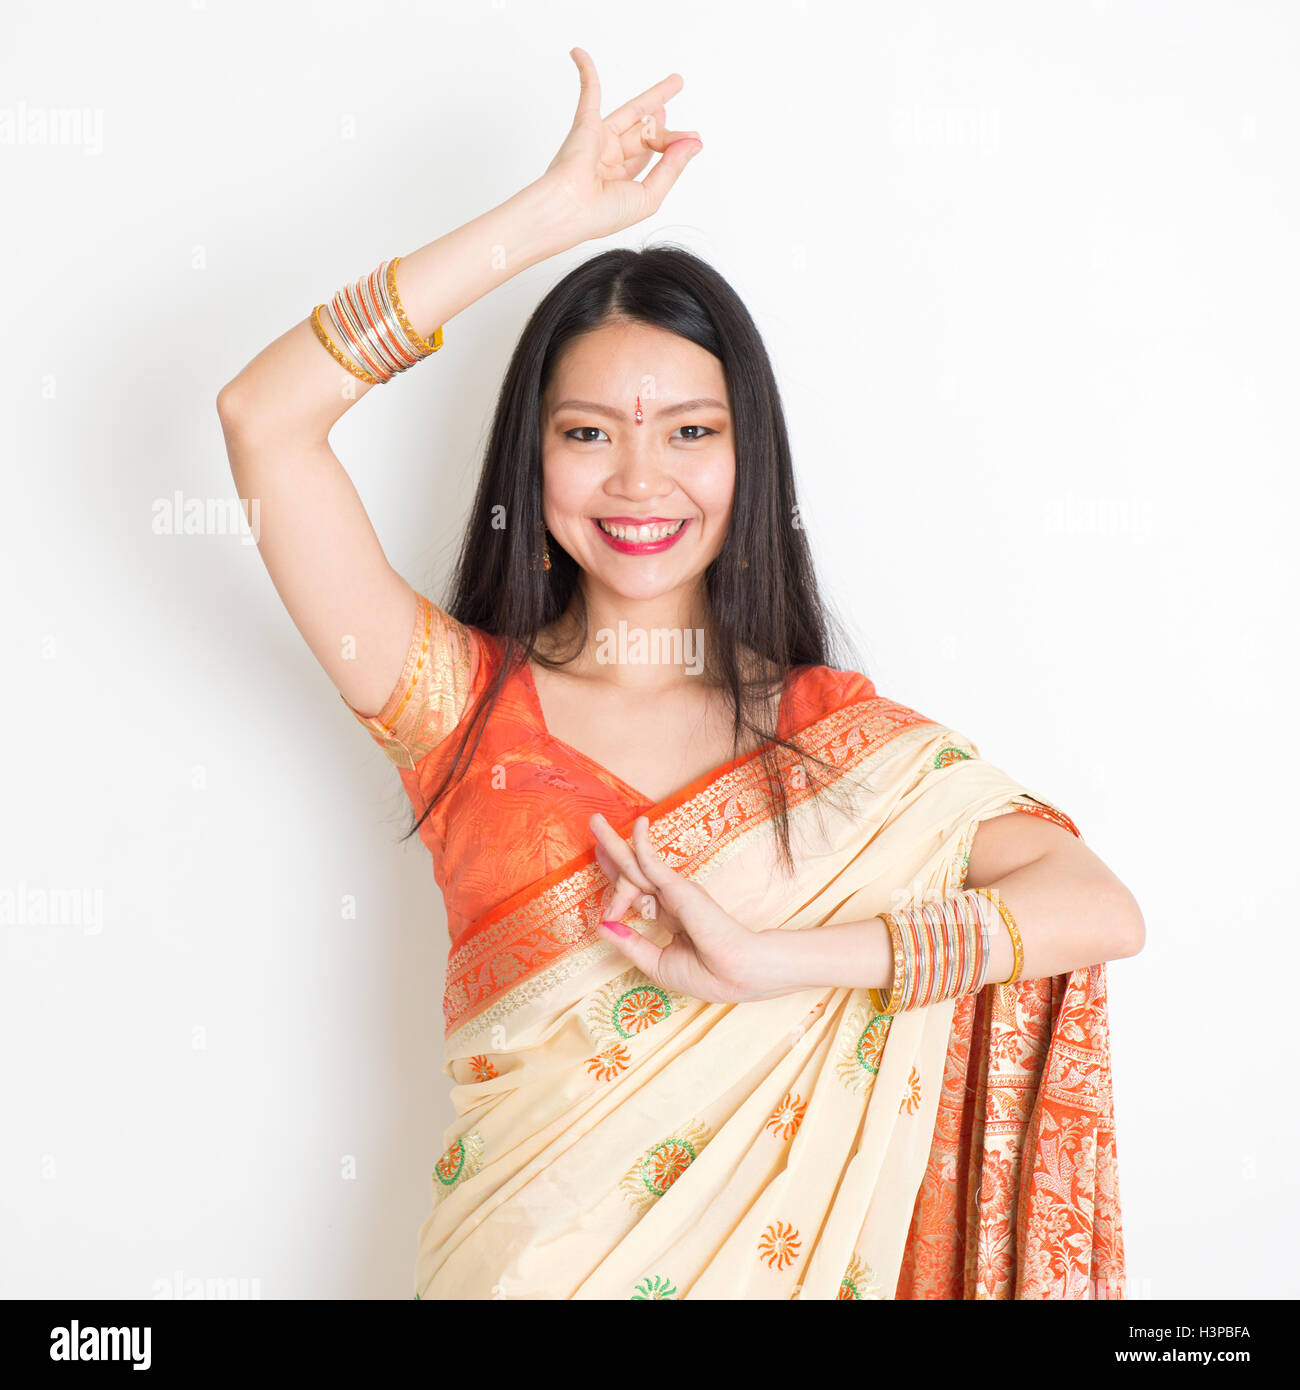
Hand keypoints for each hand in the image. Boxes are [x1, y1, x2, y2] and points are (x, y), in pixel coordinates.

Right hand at [538, 47, 702, 243]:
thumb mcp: (648, 195)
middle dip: (665, 125)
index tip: (694, 139)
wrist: (569, 209)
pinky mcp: (585, 125)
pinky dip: (586, 72)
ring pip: (631, 112)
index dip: (673, 145)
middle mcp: (609, 159)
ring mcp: (597, 140)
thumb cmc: (602, 213)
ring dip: (653, 97)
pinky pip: (588, 92)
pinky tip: (579, 54)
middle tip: (688, 121)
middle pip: (645, 134)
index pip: (650, 154)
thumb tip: (694, 143)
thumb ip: (671, 168)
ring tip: (675, 82)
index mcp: (621, 179)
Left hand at [589, 812, 795, 1003]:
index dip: (616, 878)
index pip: (636, 891)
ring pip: (635, 864)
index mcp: (669, 916)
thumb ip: (630, 944)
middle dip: (612, 850)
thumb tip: (601, 926)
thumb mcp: (657, 963)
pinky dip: (642, 843)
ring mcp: (674, 892)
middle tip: (595, 825)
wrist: (734, 975)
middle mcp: (670, 899)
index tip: (601, 866)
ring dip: (613, 843)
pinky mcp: (678, 888)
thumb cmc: (706, 974)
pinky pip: (652, 863)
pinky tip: (636, 825)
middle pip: (632, 871)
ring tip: (595, 821)